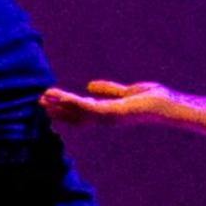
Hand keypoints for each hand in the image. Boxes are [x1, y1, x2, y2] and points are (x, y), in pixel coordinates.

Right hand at [40, 80, 179, 127]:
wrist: (167, 106)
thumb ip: (108, 90)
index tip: (48, 102)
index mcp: (106, 113)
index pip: (80, 113)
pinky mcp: (111, 112)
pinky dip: (72, 101)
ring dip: (60, 104)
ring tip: (43, 97)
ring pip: (77, 111)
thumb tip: (88, 87)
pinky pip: (87, 107)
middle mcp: (104, 118)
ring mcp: (107, 117)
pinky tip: (61, 96)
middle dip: (57, 109)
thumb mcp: (125, 93)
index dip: (64, 109)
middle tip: (38, 102)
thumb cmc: (151, 100)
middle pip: (75, 115)